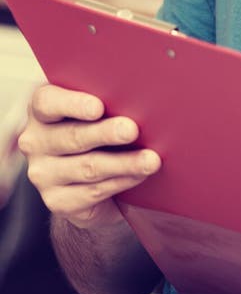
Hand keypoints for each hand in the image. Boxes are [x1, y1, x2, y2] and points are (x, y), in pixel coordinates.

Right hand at [18, 84, 160, 229]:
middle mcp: (36, 141)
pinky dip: (121, 182)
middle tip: (132, 130)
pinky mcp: (57, 201)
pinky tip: (140, 175)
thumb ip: (107, 96)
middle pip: (73, 137)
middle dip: (106, 133)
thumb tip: (140, 92)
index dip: (73, 104)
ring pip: (88, 167)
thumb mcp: (98, 104)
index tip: (98, 107)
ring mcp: (43, 174)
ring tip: (150, 160)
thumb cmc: (98, 123)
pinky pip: (93, 192)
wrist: (87, 172)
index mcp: (42, 109)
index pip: (48, 103)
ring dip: (123, 163)